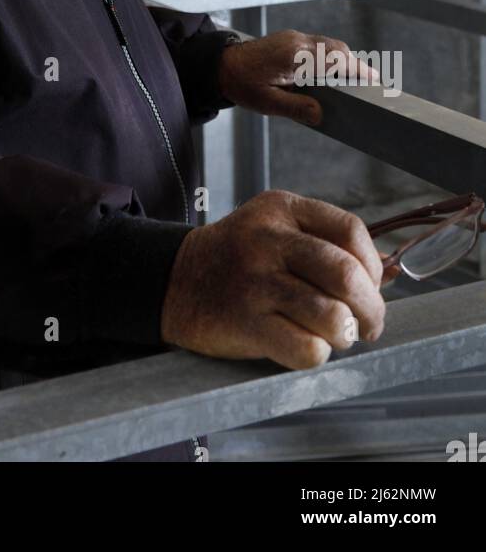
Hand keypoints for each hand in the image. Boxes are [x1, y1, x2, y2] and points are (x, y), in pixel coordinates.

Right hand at [160, 190, 388, 368]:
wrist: (173, 279)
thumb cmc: (236, 259)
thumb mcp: (274, 228)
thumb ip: (324, 243)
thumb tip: (388, 272)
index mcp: (282, 209)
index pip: (351, 231)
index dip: (373, 265)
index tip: (369, 287)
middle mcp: (268, 240)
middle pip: (346, 274)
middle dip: (371, 308)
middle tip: (368, 325)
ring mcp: (255, 281)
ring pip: (331, 315)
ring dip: (344, 333)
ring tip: (335, 335)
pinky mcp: (244, 321)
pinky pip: (305, 348)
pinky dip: (316, 353)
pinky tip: (306, 346)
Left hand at [216, 29, 380, 126]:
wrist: (221, 65)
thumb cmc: (242, 84)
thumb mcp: (267, 103)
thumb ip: (296, 108)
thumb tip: (321, 114)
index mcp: (294, 57)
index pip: (334, 59)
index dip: (356, 68)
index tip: (373, 78)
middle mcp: (296, 42)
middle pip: (336, 47)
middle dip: (354, 63)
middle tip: (370, 82)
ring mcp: (293, 38)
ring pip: (328, 44)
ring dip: (343, 58)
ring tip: (354, 79)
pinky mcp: (290, 39)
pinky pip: (318, 44)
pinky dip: (330, 55)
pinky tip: (332, 71)